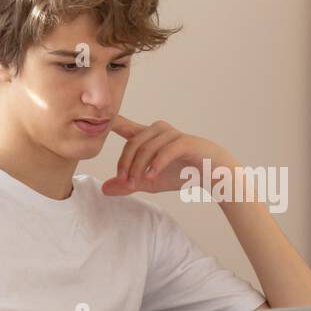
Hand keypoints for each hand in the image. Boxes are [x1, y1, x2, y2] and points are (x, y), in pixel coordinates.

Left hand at [100, 115, 231, 196]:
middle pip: (133, 142)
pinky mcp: (186, 143)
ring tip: (138, 183)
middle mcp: (159, 131)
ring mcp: (173, 135)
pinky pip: (166, 151)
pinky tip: (151, 177)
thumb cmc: (182, 173)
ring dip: (139, 166)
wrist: (214, 174)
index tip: (97, 121)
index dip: (112, 122)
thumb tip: (105, 189)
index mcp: (149, 137)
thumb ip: (129, 184)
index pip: (126, 127)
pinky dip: (156, 164)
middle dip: (126, 163)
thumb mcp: (150, 182)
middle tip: (124, 181)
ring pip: (148, 147)